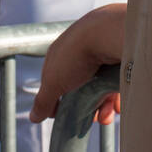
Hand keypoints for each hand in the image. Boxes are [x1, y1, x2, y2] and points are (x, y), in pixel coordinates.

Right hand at [30, 3, 125, 123]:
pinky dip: (116, 96)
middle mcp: (79, 55)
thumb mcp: (53, 82)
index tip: (66, 117)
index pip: (55, 82)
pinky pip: (116, 82)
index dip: (58, 102)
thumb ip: (43, 101)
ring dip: (103, 106)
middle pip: (80, 88)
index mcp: (60, 56)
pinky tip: (118, 105)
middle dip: (86, 108)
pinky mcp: (118, 59)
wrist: (109, 33)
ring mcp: (100, 56)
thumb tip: (33, 117)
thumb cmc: (76, 56)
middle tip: (94, 118)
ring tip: (108, 115)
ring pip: (100, 88)